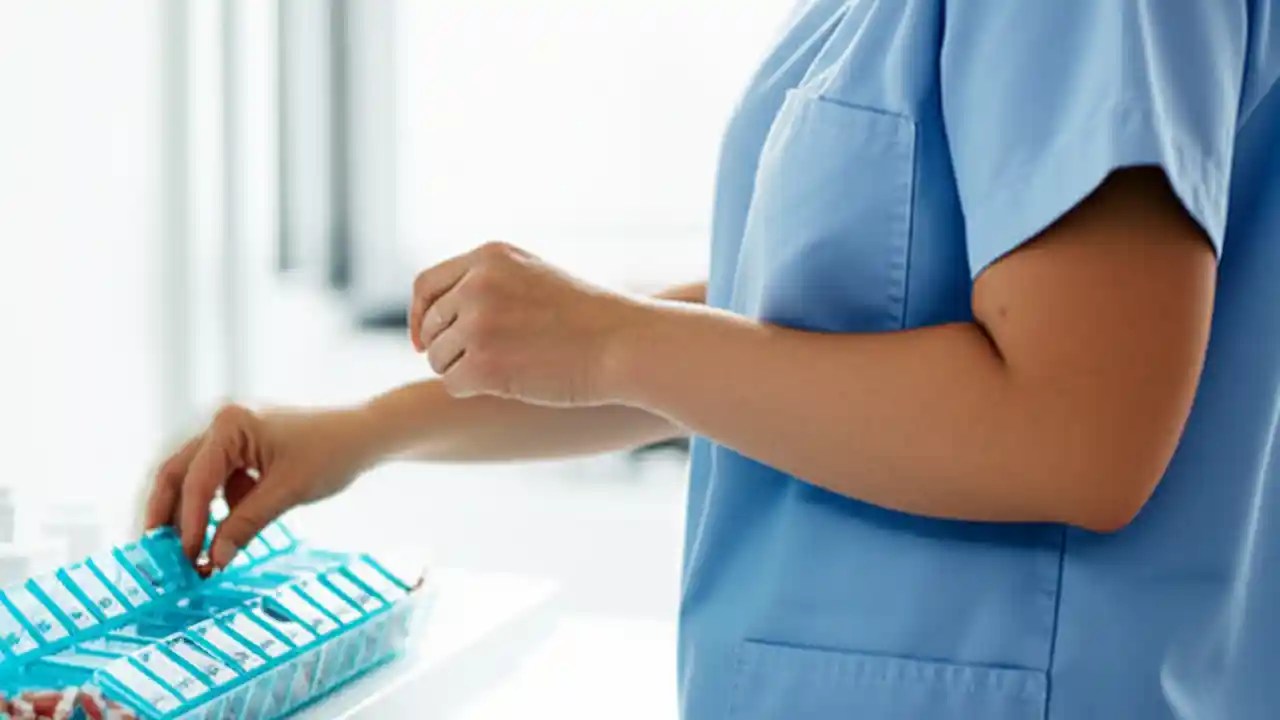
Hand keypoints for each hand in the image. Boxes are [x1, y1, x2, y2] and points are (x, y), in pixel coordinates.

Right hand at [145, 405, 379, 567]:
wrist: (363, 436)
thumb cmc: (332, 453)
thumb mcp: (287, 492)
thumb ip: (246, 524)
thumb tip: (214, 560)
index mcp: (230, 424)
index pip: (196, 479)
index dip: (188, 523)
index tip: (186, 558)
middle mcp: (222, 424)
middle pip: (178, 474)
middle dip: (167, 516)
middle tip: (156, 556)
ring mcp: (230, 436)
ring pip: (193, 480)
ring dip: (190, 516)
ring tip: (186, 554)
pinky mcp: (241, 450)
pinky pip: (218, 483)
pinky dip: (217, 510)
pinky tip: (221, 537)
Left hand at [409, 241, 648, 405]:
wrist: (625, 345)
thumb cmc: (589, 318)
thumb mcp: (534, 278)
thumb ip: (488, 284)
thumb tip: (439, 317)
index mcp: (489, 257)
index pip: (426, 285)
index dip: (421, 316)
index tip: (425, 341)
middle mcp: (477, 285)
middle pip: (432, 326)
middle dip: (450, 349)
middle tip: (486, 364)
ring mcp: (478, 324)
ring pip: (439, 358)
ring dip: (462, 371)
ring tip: (507, 372)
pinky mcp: (482, 363)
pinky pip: (452, 384)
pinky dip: (473, 391)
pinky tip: (508, 386)